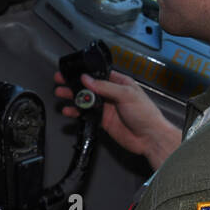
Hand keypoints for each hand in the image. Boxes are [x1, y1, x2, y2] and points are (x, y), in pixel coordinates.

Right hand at [53, 69, 181, 168]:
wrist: (149, 137)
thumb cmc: (146, 114)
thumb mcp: (126, 94)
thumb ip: (105, 87)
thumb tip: (88, 79)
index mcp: (120, 83)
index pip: (99, 74)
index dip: (85, 73)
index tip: (72, 71)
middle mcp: (112, 94)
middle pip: (89, 87)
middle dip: (74, 83)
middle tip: (61, 80)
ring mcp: (107, 108)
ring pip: (86, 100)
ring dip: (73, 97)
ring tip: (61, 93)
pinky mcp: (103, 121)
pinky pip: (86, 115)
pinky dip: (77, 113)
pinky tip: (69, 111)